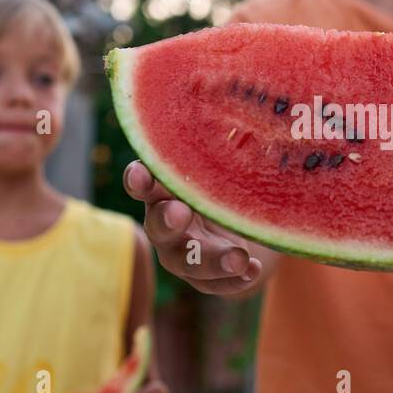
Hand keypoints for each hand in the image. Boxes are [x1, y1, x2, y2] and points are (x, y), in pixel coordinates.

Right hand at [123, 161, 276, 295]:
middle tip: (180, 213)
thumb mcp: (225, 169)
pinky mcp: (207, 280)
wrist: (253, 229)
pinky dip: (234, 280)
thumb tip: (239, 107)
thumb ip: (220, 154)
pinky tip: (251, 271)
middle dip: (167, 220)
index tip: (141, 174)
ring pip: (187, 262)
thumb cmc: (231, 186)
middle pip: (158, 226)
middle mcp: (168, 224)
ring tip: (239, 257)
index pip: (146, 185)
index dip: (140, 181)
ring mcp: (184, 255)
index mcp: (167, 192)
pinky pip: (215, 285)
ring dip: (212, 260)